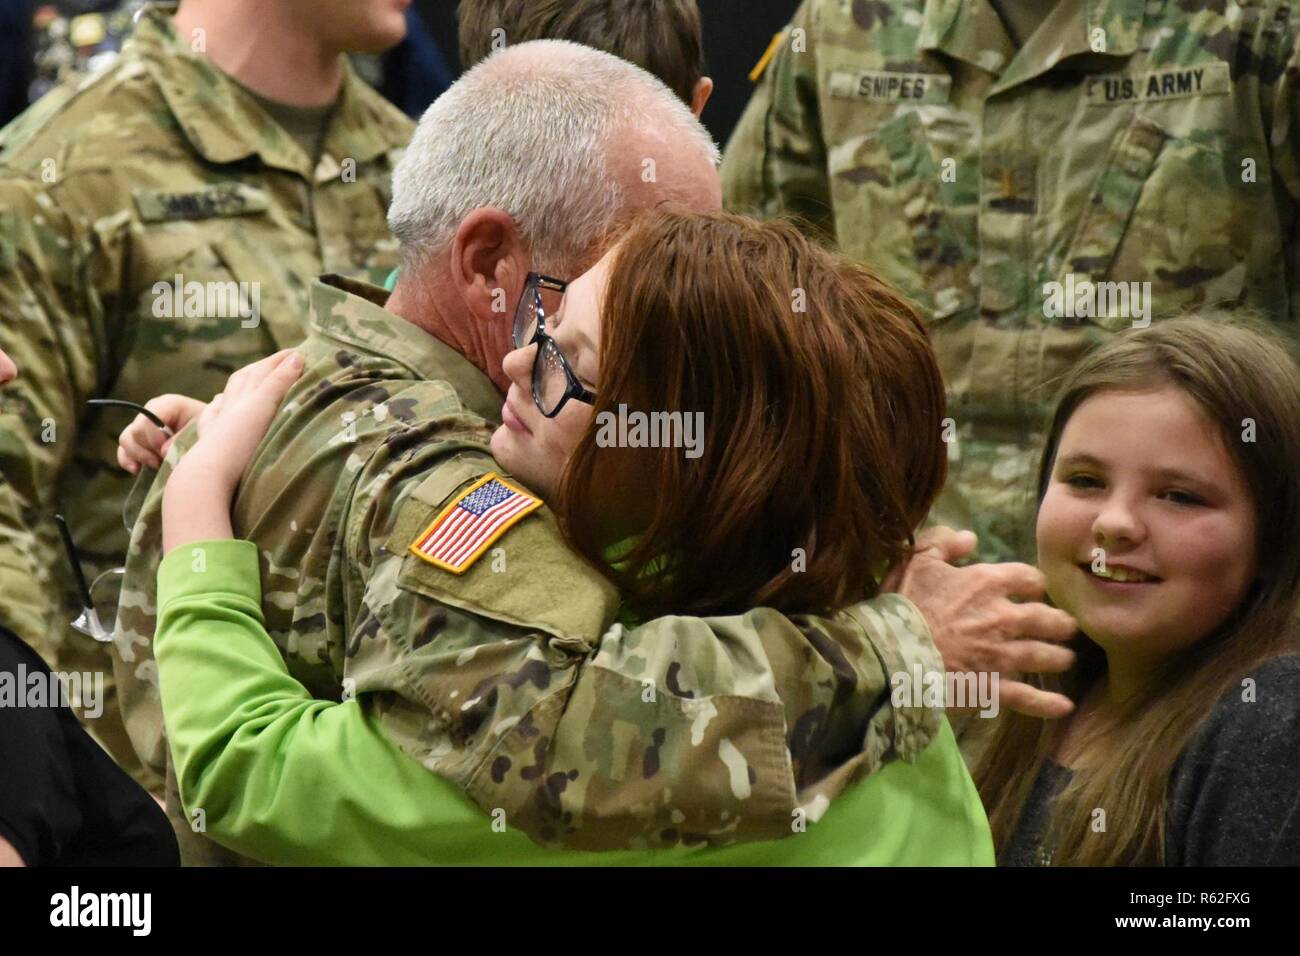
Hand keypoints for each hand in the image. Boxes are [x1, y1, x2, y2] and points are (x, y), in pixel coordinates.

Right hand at [116, 394, 206, 473]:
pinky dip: (128, 461)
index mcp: (167, 404)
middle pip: (135, 431)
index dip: (154, 439)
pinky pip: (123, 449)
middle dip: (148, 450)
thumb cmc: (210, 430)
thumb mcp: (202, 431)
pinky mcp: (139, 439)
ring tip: (157, 465)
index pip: (146, 421)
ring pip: (126, 439)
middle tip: (166, 459)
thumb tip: (162, 452)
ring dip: (140, 456)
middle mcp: (151, 411)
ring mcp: (143, 425)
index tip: (167, 452)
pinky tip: (138, 470)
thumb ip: (182, 439)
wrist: (214, 437)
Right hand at [162, 350, 302, 553]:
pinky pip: (274, 381)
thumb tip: (218, 491)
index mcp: (215, 429)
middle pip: (242, 382)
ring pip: (258, 377)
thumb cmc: (206, 491)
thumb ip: (221, 476)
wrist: (199, 483)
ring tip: (292, 355)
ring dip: (275, 364)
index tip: (250, 384)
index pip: (227, 403)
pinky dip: (285, 368)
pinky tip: (299, 358)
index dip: (238, 392)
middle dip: (258, 371)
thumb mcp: (216, 478)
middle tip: (277, 360)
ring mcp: (241, 408)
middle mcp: (225, 414)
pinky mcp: (256, 407)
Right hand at [891, 527, 1077, 718]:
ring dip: (1058, 656)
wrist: (892, 654)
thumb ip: (942, 541)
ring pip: (1043, 655)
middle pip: (1046, 618)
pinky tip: (1064, 706)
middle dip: (1059, 622)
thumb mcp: (916, 560)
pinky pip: (1027, 697)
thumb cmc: (902, 605)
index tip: (1035, 589)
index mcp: (986, 584)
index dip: (1034, 583)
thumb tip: (970, 537)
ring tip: (1066, 658)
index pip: (1027, 578)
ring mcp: (1002, 655)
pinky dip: (1047, 703)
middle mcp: (1004, 618)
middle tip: (1066, 626)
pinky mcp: (993, 687)